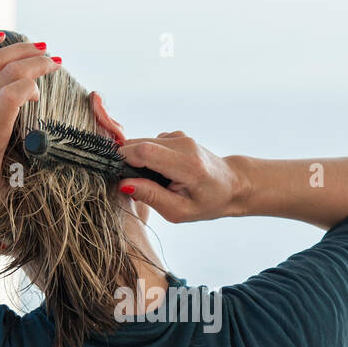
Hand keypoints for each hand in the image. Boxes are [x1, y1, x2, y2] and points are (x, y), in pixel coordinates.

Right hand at [117, 132, 248, 222]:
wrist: (231, 184)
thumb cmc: (208, 202)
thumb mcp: (179, 210)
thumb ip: (152, 196)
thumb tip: (123, 184)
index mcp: (187, 165)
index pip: (145, 152)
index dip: (123, 160)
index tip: (116, 176)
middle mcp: (183, 144)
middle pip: (138, 144)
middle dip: (126, 162)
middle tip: (134, 185)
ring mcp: (179, 136)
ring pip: (141, 142)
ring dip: (136, 161)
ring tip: (151, 181)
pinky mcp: (175, 136)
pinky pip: (148, 143)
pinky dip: (145, 158)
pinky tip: (158, 173)